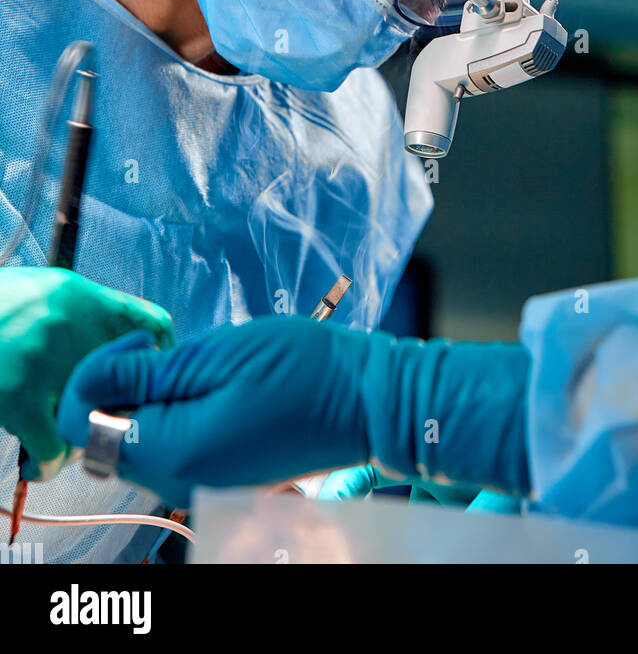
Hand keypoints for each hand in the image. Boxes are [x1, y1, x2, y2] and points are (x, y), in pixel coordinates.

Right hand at [0, 267, 173, 478]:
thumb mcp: (44, 293)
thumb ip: (82, 318)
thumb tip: (115, 355)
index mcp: (81, 297)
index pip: (154, 327)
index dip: (158, 361)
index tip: (147, 382)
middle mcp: (72, 325)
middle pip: (129, 383)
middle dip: (115, 410)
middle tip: (97, 421)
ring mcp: (48, 362)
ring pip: (94, 421)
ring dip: (78, 439)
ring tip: (57, 438)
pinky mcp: (19, 397)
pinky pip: (54, 450)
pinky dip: (46, 465)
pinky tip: (36, 462)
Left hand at [59, 316, 530, 508]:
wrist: (365, 398)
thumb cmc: (301, 368)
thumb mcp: (217, 354)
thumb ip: (146, 372)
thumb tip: (88, 381)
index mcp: (175, 452)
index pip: (84, 427)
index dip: (95, 377)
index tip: (143, 343)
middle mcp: (180, 481)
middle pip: (109, 435)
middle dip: (123, 385)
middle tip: (170, 347)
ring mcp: (202, 484)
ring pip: (140, 438)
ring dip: (153, 397)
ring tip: (200, 363)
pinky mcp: (220, 476)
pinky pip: (173, 445)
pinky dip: (177, 411)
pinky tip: (214, 384)